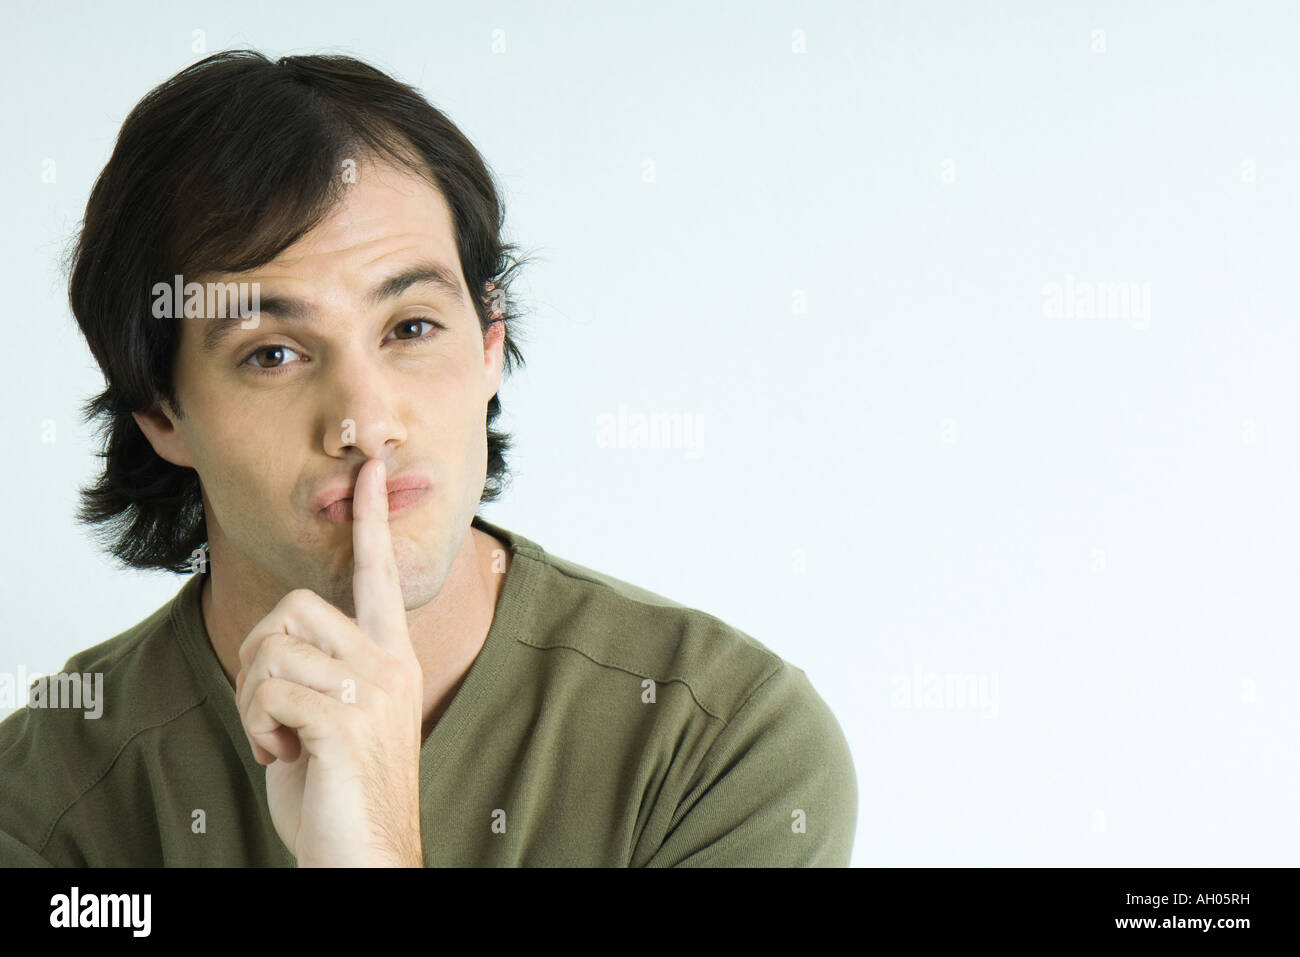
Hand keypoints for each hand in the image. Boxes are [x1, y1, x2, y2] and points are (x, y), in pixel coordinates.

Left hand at [234, 457, 423, 866]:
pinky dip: (257, 729)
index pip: (379, 575)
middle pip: (295, 608)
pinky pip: (268, 692)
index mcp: (391, 659)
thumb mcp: (332, 721)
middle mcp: (389, 664)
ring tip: (282, 741)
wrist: (366, 855)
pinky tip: (285, 757)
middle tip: (271, 711)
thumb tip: (275, 650)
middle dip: (257, 656)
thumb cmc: (342, 795)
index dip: (370, 521)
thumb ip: (318, 675)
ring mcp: (372, 690)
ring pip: (271, 650)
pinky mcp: (346, 719)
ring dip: (253, 702)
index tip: (371, 470)